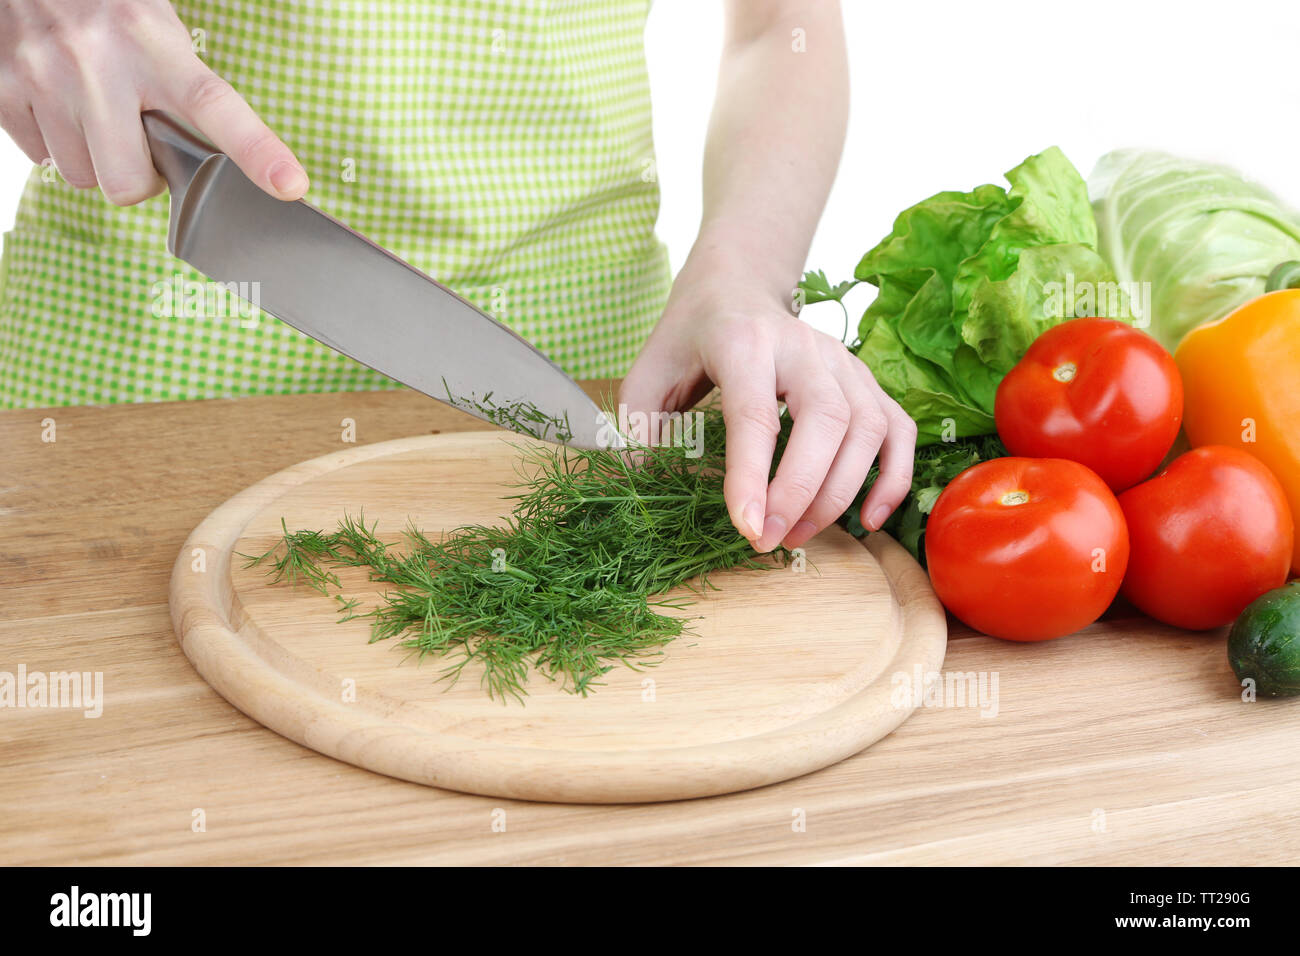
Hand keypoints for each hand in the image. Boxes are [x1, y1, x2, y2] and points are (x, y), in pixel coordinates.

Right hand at [0, 0, 307, 204]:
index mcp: (152, 42)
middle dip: (138, 178)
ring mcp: (42, 77)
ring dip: (95, 157)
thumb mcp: (156, 30)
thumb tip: (217, 160)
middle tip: (139, 143)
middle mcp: (96, 61)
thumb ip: (181, 88)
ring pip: (84, 177)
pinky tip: (59, 103)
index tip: (290, 185)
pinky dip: (55, 142)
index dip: (257, 151)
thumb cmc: (106, 5)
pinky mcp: (2, 89)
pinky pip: (42, 159)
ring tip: (94, 109)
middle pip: (129, 182)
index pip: (215, 106)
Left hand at [620, 249, 917, 552]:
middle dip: (803, 490)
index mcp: (742, 342)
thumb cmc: (689, 339)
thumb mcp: (646, 375)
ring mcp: (843, 361)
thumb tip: (644, 488)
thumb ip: (638, 428)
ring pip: (868, 427)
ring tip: (797, 535)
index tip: (747, 526)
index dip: (753, 474)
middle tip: (770, 540)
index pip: (755, 412)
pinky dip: (893, 478)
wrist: (735, 288)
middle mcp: (803, 346)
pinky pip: (899, 430)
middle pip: (827, 418)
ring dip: (841, 493)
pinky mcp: (866, 380)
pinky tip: (869, 518)